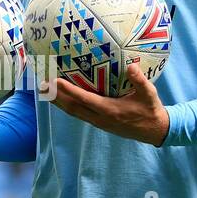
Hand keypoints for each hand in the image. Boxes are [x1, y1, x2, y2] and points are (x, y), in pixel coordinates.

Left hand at [50, 61, 169, 145]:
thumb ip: (139, 80)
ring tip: (44, 92)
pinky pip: (79, 114)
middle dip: (56, 96)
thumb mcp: (149, 94)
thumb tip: (131, 66)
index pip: (84, 99)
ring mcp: (98, 122)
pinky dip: (67, 106)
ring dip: (58, 102)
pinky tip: (60, 100)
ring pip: (73, 112)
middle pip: (72, 107)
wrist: (155, 131)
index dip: (68, 91)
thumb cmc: (151, 110)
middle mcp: (100, 118)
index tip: (55, 81)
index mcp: (110, 110)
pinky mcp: (99, 124)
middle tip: (41, 85)